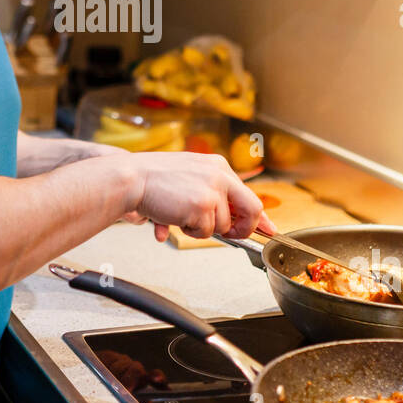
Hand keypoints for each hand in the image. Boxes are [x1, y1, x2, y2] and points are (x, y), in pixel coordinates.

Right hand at [120, 151, 268, 241]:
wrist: (132, 177)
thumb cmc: (154, 178)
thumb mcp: (190, 177)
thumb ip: (213, 193)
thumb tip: (231, 218)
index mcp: (218, 166)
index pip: (248, 194)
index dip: (260, 217)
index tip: (270, 230)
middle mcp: (220, 176)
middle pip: (252, 209)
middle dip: (245, 229)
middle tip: (233, 236)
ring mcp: (212, 190)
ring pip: (223, 226)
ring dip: (203, 229)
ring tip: (182, 215)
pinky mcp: (202, 206)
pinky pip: (206, 232)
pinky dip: (190, 231)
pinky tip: (176, 217)